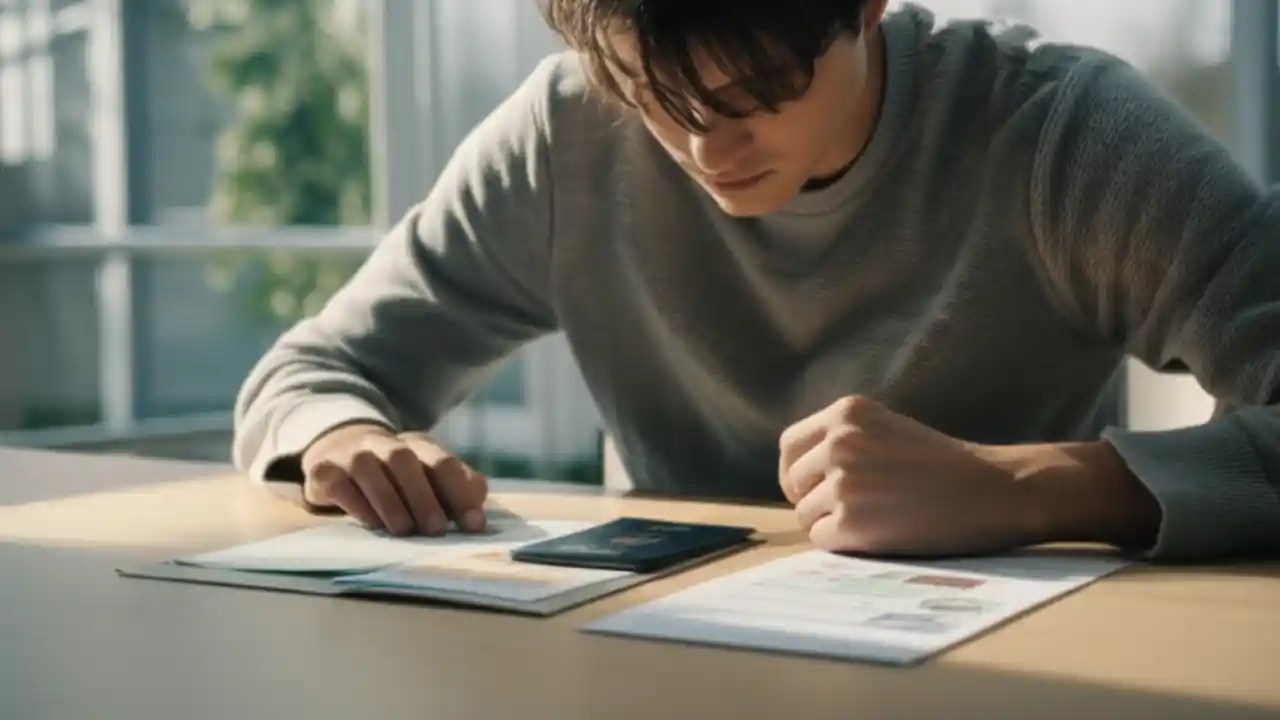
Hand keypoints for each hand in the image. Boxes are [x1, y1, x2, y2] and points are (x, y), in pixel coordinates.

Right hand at [300, 423, 488, 536]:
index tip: (474, 525)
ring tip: (404, 531)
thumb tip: (479, 501)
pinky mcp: (324, 470)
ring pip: (370, 469)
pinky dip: (357, 503)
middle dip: (424, 497)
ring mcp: (352, 454)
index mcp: (418, 445)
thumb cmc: (396, 474)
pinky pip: (340, 483)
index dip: (460, 494)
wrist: (339, 448)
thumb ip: (457, 487)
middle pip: (406, 462)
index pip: (443, 463)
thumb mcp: (428, 475)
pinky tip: (372, 524)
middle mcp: (385, 444)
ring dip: (389, 501)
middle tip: (437, 530)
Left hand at [778, 396, 1042, 556]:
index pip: (790, 445)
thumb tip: (797, 472)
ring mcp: (843, 481)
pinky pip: (821, 540)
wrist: (994, 491)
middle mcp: (839, 441)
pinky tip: (878, 536)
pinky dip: (843, 545)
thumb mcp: (886, 429)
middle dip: (815, 500)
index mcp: (847, 412)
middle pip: (795, 483)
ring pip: (806, 514)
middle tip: (853, 511)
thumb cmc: (944, 466)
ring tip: (875, 521)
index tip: (809, 488)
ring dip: (832, 524)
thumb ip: (844, 440)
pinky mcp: (851, 520)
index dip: (796, 471)